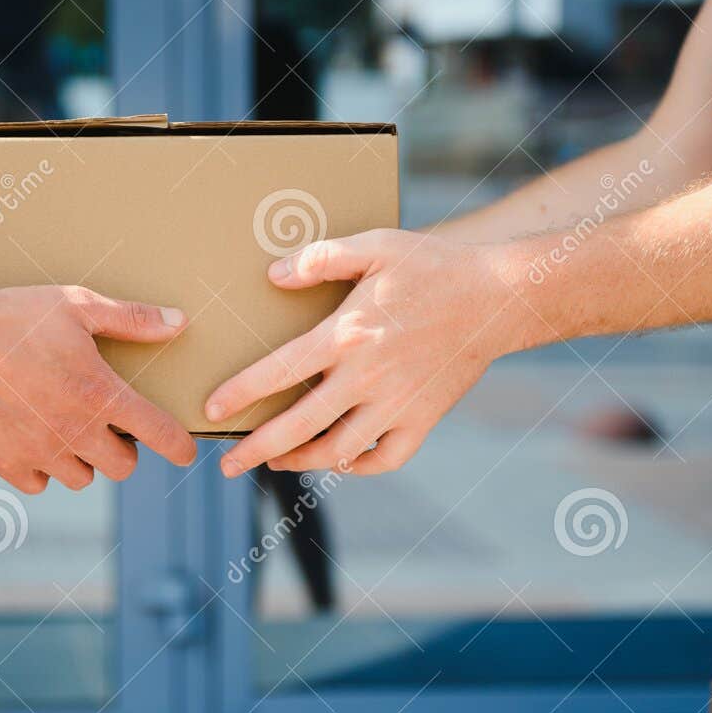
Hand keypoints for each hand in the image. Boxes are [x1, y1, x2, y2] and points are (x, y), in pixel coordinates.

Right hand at [0, 284, 196, 491]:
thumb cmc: (12, 317)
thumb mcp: (75, 305)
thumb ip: (130, 319)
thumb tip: (178, 323)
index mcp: (101, 395)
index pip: (161, 434)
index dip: (181, 446)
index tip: (185, 449)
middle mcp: (77, 432)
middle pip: (123, 466)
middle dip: (123, 448)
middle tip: (107, 425)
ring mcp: (41, 452)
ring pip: (81, 477)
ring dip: (81, 459)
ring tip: (65, 429)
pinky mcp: (7, 463)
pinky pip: (39, 482)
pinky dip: (40, 467)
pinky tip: (32, 439)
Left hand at [205, 230, 528, 476]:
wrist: (499, 298)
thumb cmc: (433, 267)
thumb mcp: (376, 247)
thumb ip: (321, 258)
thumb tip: (274, 275)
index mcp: (348, 334)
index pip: (280, 372)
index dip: (241, 393)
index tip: (212, 409)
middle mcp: (368, 376)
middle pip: (299, 425)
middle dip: (256, 449)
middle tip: (228, 463)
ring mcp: (397, 404)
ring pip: (338, 450)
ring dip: (300, 460)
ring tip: (275, 461)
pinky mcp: (424, 419)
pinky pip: (384, 458)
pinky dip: (357, 466)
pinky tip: (337, 459)